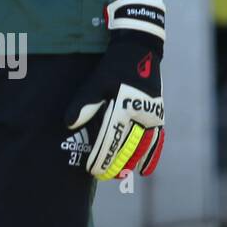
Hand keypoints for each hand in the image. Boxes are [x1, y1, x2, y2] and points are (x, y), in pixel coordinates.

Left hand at [64, 0, 164, 180]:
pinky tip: (144, 171)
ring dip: (130, 163)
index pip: (110, 140)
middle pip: (126, 147)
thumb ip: (84, 104)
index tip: (91, 169)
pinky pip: (156, 140)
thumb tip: (69, 124)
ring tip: (119, 177)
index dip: (100, 157)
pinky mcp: (158, 115)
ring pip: (141, 147)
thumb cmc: (114, 66)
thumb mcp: (96, 81)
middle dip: (113, 164)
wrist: (140, 50)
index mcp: (124, 107)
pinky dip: (151, 156)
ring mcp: (152, 116)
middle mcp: (141, 114)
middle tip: (101, 176)